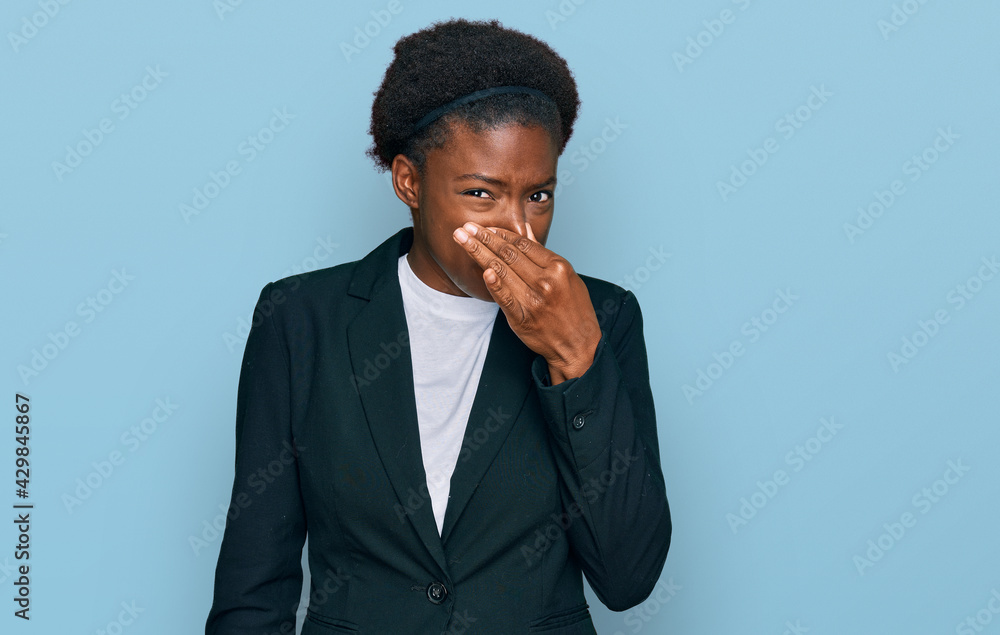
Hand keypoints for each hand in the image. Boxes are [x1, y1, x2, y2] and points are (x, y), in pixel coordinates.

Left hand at [453, 221, 601, 383]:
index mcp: (558, 267)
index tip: (483, 226)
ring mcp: (534, 300)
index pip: (523, 244)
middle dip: (483, 237)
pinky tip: (483, 271)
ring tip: (461, 238)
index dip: (500, 233)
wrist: (579, 346)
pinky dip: (493, 285)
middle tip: (465, 227)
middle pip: (508, 254)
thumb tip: (525, 230)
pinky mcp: (523, 319)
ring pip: (501, 270)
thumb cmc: (574, 310)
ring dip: (477, 252)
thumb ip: (543, 253)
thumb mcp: (567, 276)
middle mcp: (546, 281)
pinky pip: (504, 298)